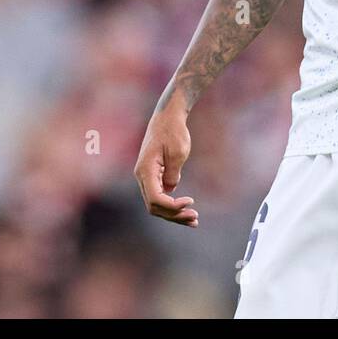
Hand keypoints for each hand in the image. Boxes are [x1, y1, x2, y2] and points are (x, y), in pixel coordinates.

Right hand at [134, 107, 198, 225]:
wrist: (167, 117)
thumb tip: (171, 190)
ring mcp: (146, 177)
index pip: (155, 199)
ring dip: (174, 214)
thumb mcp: (177, 153)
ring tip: (194, 220)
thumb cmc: (173, 132)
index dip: (172, 206)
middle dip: (174, 215)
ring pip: (156, 204)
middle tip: (195, 218)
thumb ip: (172, 174)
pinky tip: (186, 210)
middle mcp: (142, 176)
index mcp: (145, 170)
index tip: (190, 202)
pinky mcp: (153, 176)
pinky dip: (172, 205)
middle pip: (155, 206)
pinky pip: (160, 195)